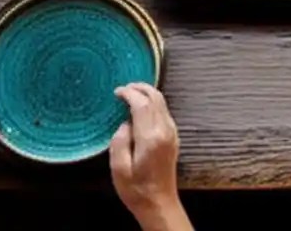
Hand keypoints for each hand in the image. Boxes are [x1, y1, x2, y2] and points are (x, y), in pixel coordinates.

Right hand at [110, 83, 190, 230]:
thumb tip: (124, 123)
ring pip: (163, 103)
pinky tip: (142, 108)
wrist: (159, 203)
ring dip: (148, 94)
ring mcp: (172, 134)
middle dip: (141, 88)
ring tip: (131, 93)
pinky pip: (165, 113)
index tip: (117, 92)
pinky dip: (153, 104)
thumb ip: (119, 141)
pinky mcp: (174, 138)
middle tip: (125, 87)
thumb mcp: (119, 168)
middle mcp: (165, 131)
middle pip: (156, 98)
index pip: (142, 104)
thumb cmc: (136, 188)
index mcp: (151, 137)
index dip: (130, 93)